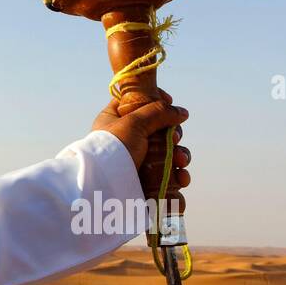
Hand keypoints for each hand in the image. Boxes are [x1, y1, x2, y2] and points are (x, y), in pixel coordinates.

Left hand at [92, 88, 190, 204]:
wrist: (103, 184)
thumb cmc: (113, 148)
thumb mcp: (134, 122)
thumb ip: (158, 112)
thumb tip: (181, 112)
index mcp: (116, 119)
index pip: (137, 102)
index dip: (155, 99)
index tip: (169, 101)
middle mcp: (126, 138)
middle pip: (159, 129)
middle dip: (174, 135)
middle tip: (174, 139)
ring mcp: (137, 159)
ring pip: (167, 153)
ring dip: (179, 156)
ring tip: (180, 162)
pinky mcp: (145, 179)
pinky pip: (167, 175)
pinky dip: (178, 176)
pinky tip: (181, 178)